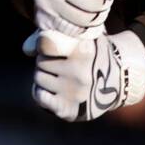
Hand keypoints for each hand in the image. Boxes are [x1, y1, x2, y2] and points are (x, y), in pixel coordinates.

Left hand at [22, 28, 144, 121]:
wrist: (118, 80)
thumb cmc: (93, 53)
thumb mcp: (83, 36)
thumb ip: (53, 34)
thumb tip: (25, 49)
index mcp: (84, 50)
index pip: (45, 44)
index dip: (44, 43)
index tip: (52, 44)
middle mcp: (79, 72)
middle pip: (40, 61)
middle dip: (46, 59)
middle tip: (60, 62)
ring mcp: (74, 92)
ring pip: (38, 77)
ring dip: (44, 74)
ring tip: (59, 74)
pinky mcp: (68, 109)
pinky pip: (40, 96)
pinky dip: (40, 90)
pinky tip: (49, 88)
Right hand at [32, 0, 126, 38]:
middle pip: (92, 4)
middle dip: (105, 5)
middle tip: (105, 2)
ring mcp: (43, 1)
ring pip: (84, 20)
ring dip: (97, 19)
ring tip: (98, 11)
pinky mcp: (42, 19)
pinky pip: (72, 31)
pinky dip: (85, 29)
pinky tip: (86, 21)